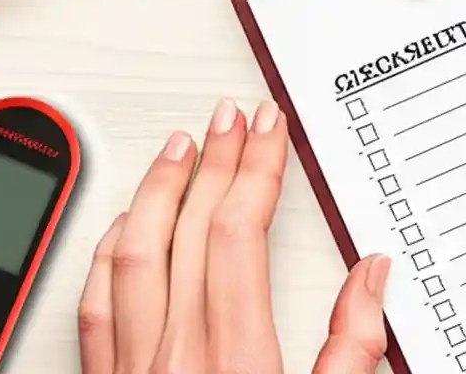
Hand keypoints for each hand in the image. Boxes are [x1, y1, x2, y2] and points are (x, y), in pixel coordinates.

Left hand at [78, 99, 390, 373]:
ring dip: (158, 190)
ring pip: (133, 253)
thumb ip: (351, 347)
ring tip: (179, 147)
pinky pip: (95, 303)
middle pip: (189, 230)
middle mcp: (177, 355)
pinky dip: (110, 251)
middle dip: (217, 161)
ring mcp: (134, 367)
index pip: (239, 233)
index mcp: (238, 359)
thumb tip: (370, 276)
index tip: (269, 130)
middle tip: (233, 118)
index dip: (256, 169)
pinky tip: (125, 223)